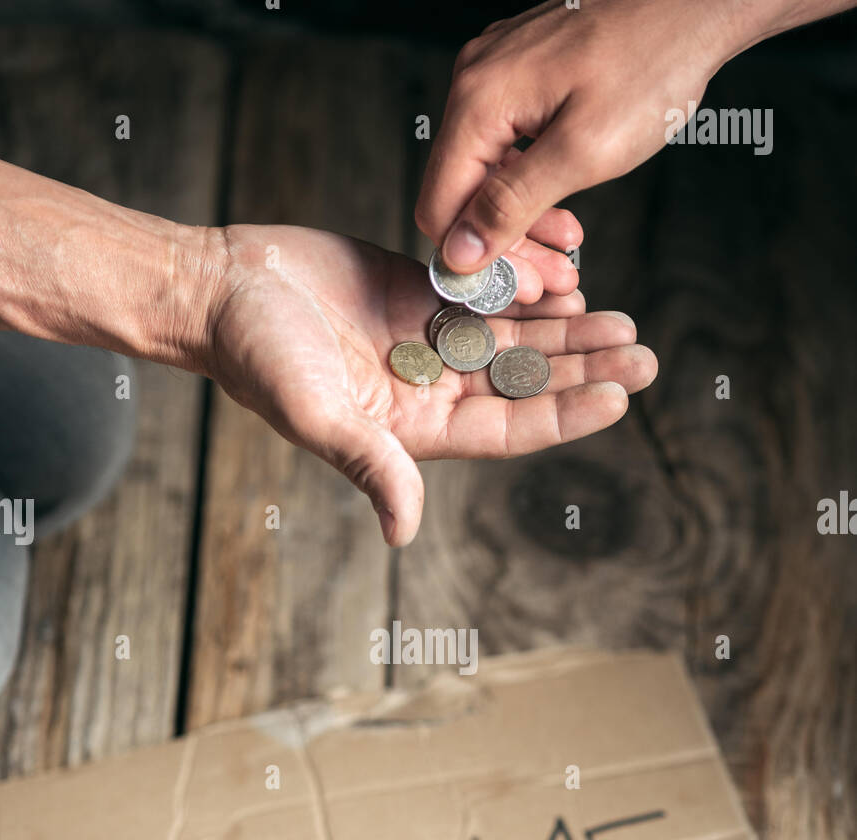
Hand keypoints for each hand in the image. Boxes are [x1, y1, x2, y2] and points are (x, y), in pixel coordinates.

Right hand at [206, 225, 656, 545]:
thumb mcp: (318, 415)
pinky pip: (487, 291)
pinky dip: (527, 286)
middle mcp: (429, 388)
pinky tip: (572, 279)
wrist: (219, 289)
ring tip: (624, 322)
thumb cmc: (257, 358)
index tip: (620, 396)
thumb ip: (370, 465)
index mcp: (414, 429)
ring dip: (568, 333)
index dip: (565, 415)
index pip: (508, 428)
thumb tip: (403, 533)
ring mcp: (425, 339)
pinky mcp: (418, 290)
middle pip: (524, 385)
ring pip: (514, 339)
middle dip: (583, 372)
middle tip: (645, 355)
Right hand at [416, 0, 741, 273]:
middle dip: (505, 244)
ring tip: (568, 249)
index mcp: (479, 100)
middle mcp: (475, 83)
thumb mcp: (583, 151)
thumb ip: (512, 204)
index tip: (519, 288)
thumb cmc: (652, 64)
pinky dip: (532, 186)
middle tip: (552, 278)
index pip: (438, 206)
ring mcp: (498, 75)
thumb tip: (459, 251)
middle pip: (461, 193)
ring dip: (522, 221)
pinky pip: (508, 147)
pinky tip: (564, 209)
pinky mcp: (523, 76)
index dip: (472, 259)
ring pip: (486, 173)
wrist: (693, 5)